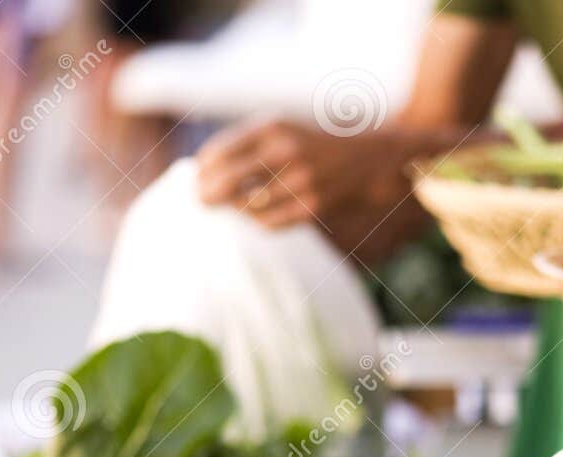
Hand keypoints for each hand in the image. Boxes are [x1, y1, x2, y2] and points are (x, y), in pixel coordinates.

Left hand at [196, 119, 408, 233]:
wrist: (365, 159)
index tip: (197, 176)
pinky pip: (269, 223)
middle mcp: (286, 153)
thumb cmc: (309, 144)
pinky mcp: (312, 208)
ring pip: (247, 206)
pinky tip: (254, 213)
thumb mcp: (279, 129)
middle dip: (207, 194)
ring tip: (229, 206)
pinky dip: (256, 220)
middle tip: (200, 200)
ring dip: (233, 208)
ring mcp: (300, 182)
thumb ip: (243, 144)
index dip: (203, 169)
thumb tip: (202, 169)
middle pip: (228, 182)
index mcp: (273, 128)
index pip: (221, 152)